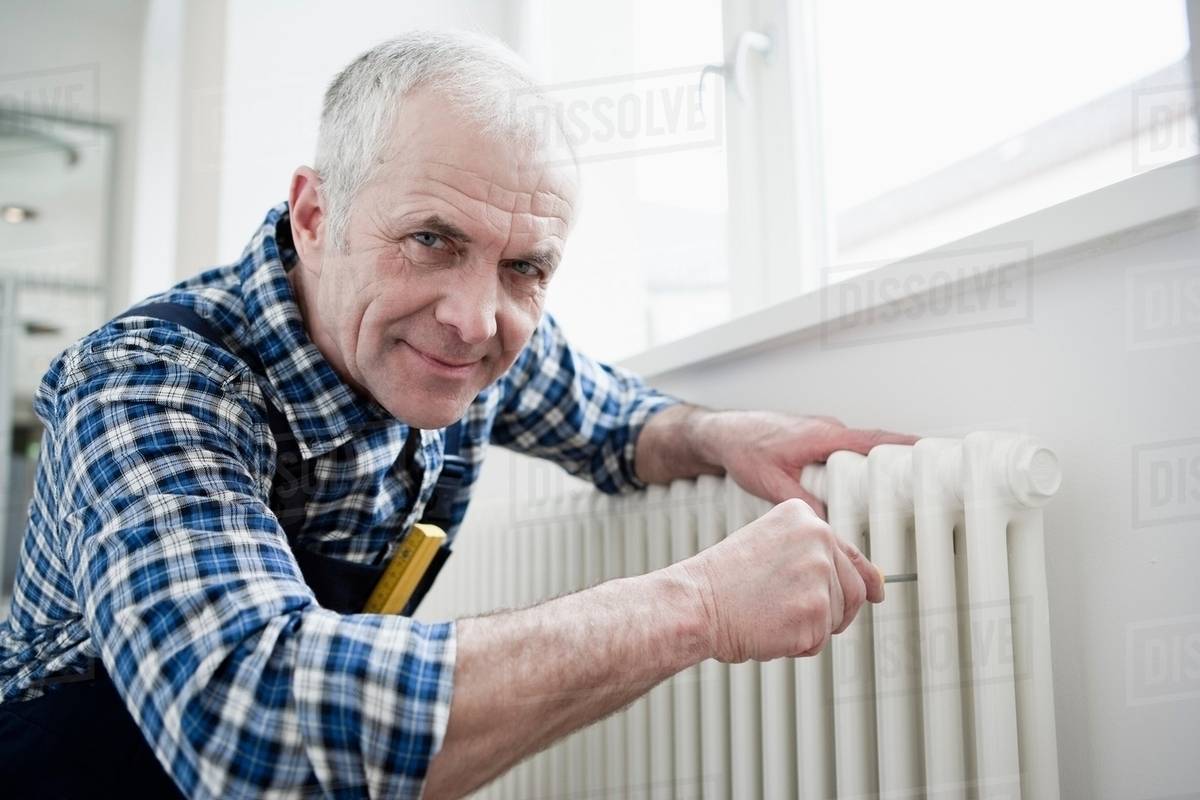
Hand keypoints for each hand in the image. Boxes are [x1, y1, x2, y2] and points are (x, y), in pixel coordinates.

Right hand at [676, 498, 884, 662]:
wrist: (695, 603)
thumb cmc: (724, 582)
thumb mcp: (771, 548)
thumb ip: (817, 558)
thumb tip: (877, 586)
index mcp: (804, 517)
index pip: (851, 555)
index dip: (862, 580)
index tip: (872, 591)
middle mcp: (817, 538)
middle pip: (853, 591)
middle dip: (829, 611)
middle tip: (786, 612)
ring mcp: (818, 574)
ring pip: (839, 618)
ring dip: (810, 628)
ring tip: (771, 615)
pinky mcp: (816, 611)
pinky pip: (820, 641)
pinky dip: (797, 646)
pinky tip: (769, 629)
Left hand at [708, 411, 918, 517]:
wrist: (722, 434)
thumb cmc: (744, 448)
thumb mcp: (773, 484)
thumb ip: (805, 504)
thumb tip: (831, 526)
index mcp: (824, 436)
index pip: (876, 439)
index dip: (908, 445)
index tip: (935, 451)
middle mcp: (828, 431)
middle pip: (874, 449)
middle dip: (898, 465)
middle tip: (921, 486)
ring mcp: (823, 435)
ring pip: (858, 455)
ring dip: (873, 471)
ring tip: (894, 495)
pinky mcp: (815, 443)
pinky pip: (844, 456)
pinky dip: (854, 471)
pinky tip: (854, 491)